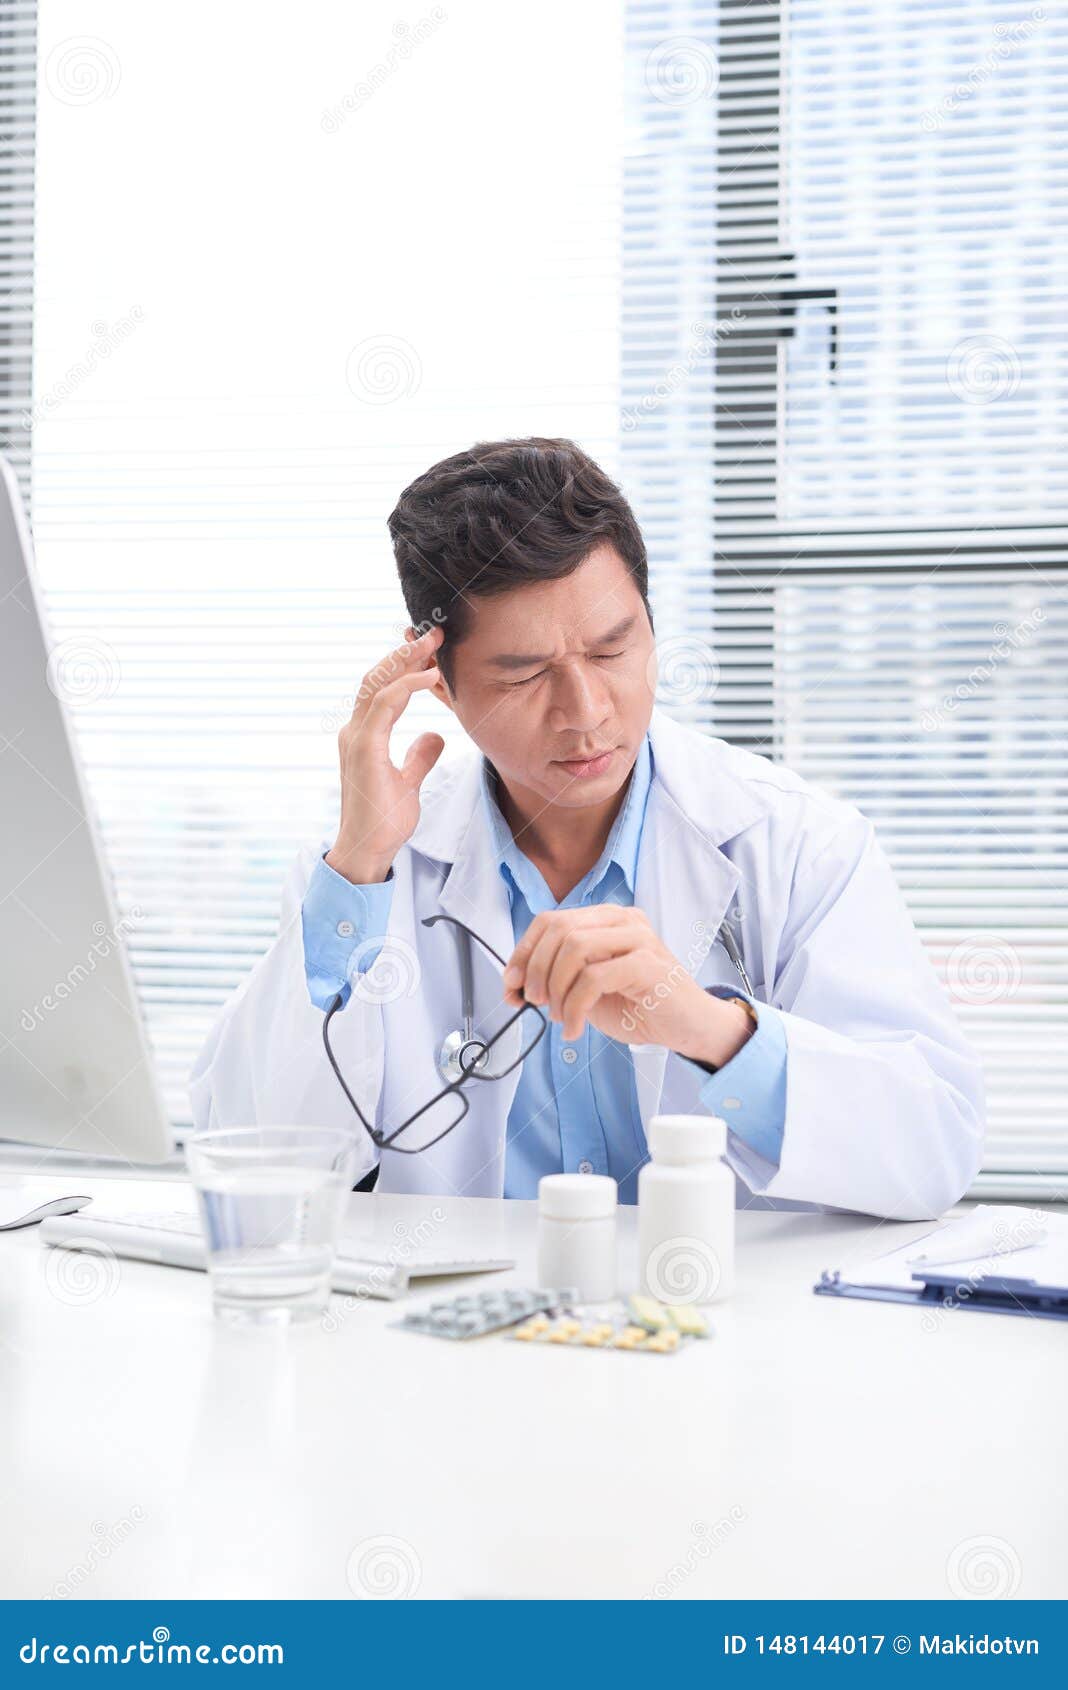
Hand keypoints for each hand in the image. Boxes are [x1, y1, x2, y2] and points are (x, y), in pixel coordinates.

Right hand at [326, 625, 446, 884]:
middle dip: (405, 653)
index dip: (405, 666)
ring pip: (378, 684)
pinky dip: (407, 686)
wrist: (368, 849)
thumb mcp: (409, 782)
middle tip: (435, 634)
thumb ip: (418, 758)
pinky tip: (430, 676)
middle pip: (377, 678)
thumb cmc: (383, 820)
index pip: (383, 689)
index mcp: (364, 736)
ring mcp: (357, 739)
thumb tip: (433, 737)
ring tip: (433, 644)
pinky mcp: (364, 749)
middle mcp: (356, 732)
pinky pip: (385, 706)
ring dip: (406, 660)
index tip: (432, 651)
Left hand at [501, 906, 754, 1065]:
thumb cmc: (638, 1005)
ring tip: (560, 1018)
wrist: (686, 1026)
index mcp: (606, 918)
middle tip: (536, 1003)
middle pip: (559, 930)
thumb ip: (554, 980)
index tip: (512, 983)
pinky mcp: (648, 964)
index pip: (550, 920)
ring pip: (575, 948)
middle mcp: (622, 920)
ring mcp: (638, 938)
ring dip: (556, 989)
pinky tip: (575, 1028)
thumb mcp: (585, 990)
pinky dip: (575, 1007)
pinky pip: (594, 978)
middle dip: (536, 970)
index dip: (524, 951)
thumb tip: (513, 986)